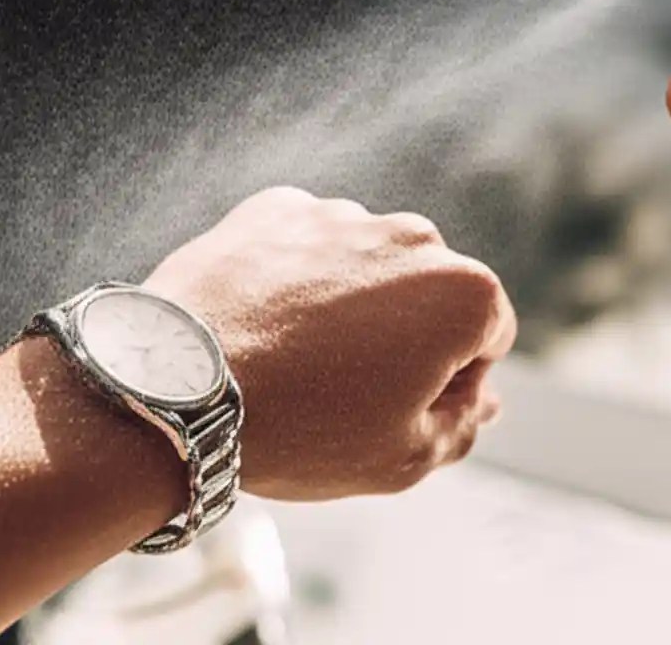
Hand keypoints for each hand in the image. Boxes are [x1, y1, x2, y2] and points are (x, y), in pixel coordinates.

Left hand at [146, 187, 516, 499]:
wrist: (181, 389)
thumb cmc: (303, 429)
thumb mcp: (405, 460)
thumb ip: (464, 424)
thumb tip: (482, 398)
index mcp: (462, 293)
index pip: (488, 338)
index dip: (453, 384)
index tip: (398, 411)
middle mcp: (411, 235)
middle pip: (428, 296)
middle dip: (405, 338)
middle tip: (346, 394)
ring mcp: (340, 215)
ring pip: (365, 268)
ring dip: (349, 308)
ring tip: (296, 365)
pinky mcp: (276, 209)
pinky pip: (305, 250)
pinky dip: (295, 282)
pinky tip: (264, 329)